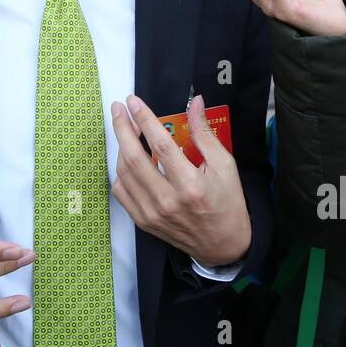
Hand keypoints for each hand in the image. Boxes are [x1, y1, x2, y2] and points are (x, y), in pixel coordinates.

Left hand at [111, 94, 250, 267]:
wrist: (223, 245)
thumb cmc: (227, 203)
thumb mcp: (225, 166)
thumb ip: (205, 134)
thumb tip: (196, 102)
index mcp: (190, 185)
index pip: (160, 144)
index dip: (144, 119)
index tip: (134, 101)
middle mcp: (167, 201)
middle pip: (133, 157)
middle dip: (122, 128)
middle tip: (117, 108)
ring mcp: (152, 213)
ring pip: (124, 173)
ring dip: (120, 146)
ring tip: (125, 129)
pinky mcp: (143, 221)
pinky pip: (121, 192)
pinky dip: (121, 172)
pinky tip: (128, 159)